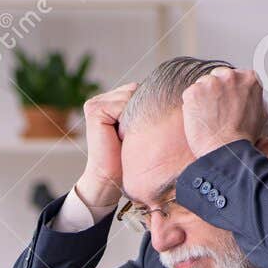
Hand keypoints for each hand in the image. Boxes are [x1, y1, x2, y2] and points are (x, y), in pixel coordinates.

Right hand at [74, 81, 136, 209]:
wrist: (110, 178)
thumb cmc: (126, 158)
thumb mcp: (139, 128)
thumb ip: (144, 108)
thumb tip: (173, 94)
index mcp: (112, 100)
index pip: (138, 90)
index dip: (145, 108)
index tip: (140, 130)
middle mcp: (102, 99)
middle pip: (135, 90)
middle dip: (140, 110)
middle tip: (130, 135)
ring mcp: (95, 103)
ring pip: (130, 95)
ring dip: (133, 116)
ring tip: (125, 136)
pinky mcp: (94, 110)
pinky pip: (121, 104)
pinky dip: (125, 119)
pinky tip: (119, 134)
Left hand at [181, 66, 266, 157]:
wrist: (227, 150)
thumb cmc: (243, 138)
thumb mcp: (259, 112)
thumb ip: (251, 97)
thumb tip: (245, 96)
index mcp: (249, 78)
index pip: (231, 77)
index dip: (226, 92)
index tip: (225, 104)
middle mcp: (230, 75)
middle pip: (215, 77)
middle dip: (213, 92)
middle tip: (215, 112)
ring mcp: (211, 82)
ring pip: (201, 86)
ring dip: (201, 99)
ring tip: (208, 119)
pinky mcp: (193, 92)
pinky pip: (188, 95)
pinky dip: (190, 107)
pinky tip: (199, 120)